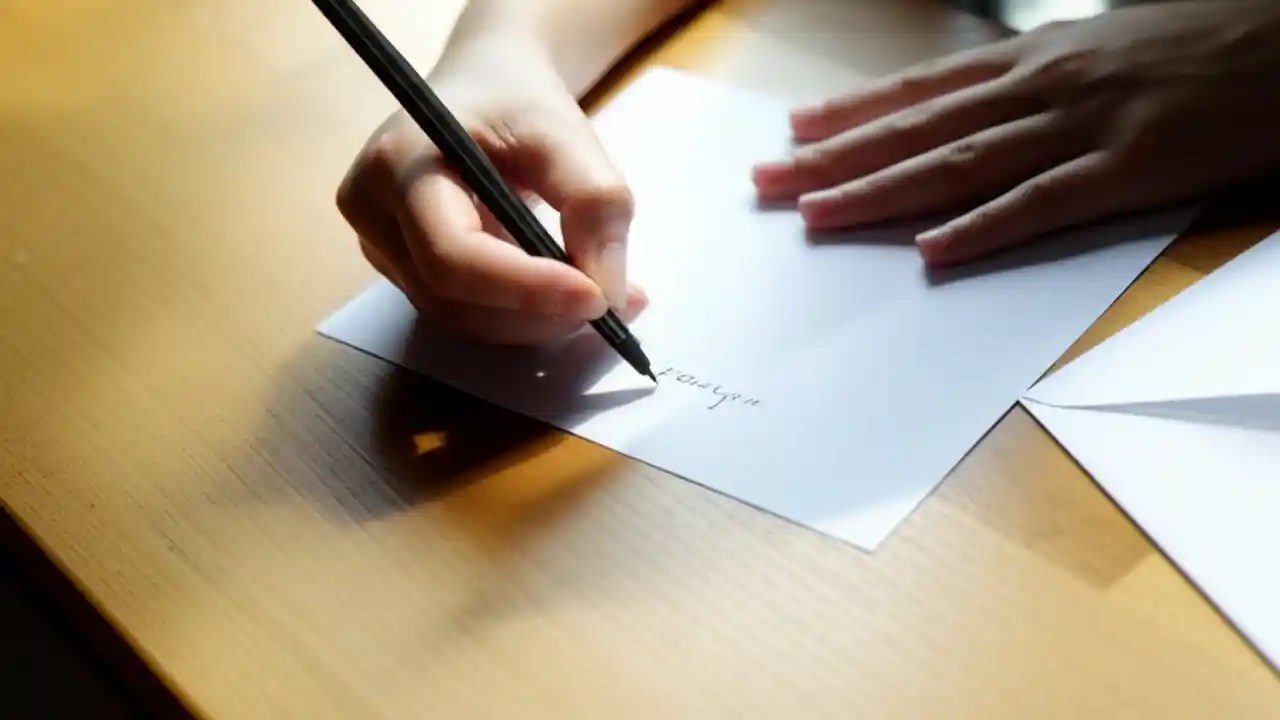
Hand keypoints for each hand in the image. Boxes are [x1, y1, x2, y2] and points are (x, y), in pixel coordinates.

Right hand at [336, 35, 645, 343]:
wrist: (485, 84)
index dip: (526, 288)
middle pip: (456, 298)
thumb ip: (594, 203)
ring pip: (463, 318)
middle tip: (616, 303)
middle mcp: (372, 213)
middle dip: (540, 312)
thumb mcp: (565, 131)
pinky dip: (524, 315)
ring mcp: (381, 247)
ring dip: (537, 321)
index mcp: (396, 164)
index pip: (453, 255)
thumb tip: (609, 292)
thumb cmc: (516, 99)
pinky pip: (467, 313)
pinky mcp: (405, 269)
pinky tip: (568, 294)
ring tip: (604, 295)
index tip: (598, 298)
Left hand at [752, 1, 1279, 265]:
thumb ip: (1037, 75)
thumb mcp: (1103, 41)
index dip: (851, 114)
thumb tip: (980, 98)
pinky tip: (932, 250)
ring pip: (959, 165)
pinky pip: (1042, 204)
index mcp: (1035, 59)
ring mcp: (1081, 127)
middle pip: (917, 130)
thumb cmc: (1200, 37)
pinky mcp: (1128, 169)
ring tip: (816, 216)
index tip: (791, 134)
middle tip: (768, 186)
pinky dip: (982, 228)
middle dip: (834, 160)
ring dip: (880, 193)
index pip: (921, 92)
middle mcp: (1041, 87)